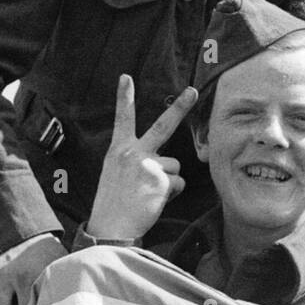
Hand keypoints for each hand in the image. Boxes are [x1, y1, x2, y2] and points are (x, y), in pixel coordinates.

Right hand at [87, 76, 196, 241]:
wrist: (111, 227)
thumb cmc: (114, 203)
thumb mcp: (114, 173)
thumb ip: (134, 160)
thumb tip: (163, 162)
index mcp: (118, 150)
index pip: (122, 119)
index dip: (124, 97)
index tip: (126, 77)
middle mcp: (133, 152)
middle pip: (163, 125)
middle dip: (180, 106)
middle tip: (193, 91)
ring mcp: (149, 165)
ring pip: (175, 167)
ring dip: (168, 182)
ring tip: (148, 194)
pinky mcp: (162, 180)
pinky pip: (178, 184)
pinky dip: (171, 194)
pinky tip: (153, 201)